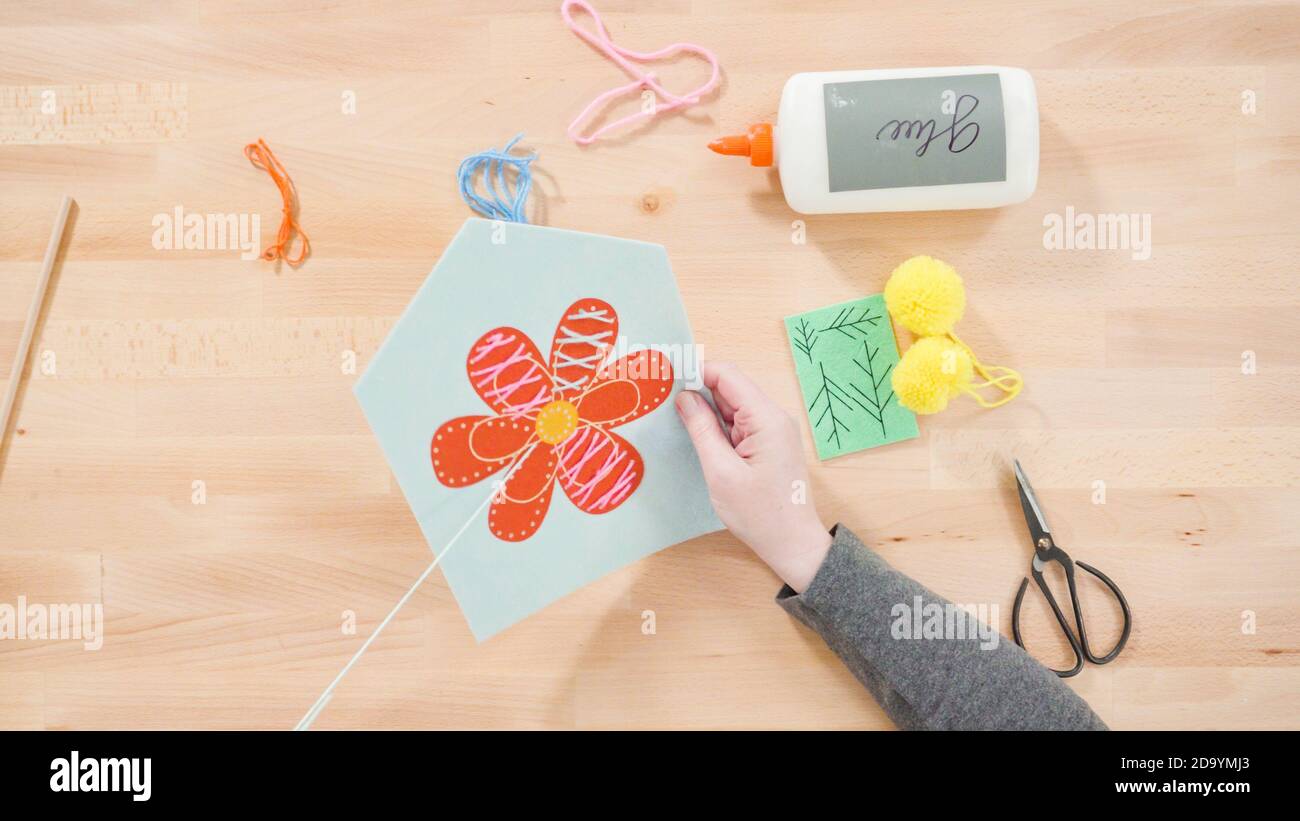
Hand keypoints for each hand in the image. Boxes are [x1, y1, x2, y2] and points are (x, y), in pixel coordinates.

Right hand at [675, 362, 831, 592]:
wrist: (793, 543)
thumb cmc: (760, 514)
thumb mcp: (722, 472)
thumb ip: (702, 430)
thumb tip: (684, 397)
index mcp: (767, 419)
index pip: (728, 376)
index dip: (696, 371)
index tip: (668, 378)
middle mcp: (774, 418)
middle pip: (730, 388)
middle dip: (698, 389)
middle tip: (664, 399)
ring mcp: (773, 430)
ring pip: (733, 406)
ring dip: (706, 410)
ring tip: (676, 419)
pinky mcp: (769, 443)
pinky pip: (739, 424)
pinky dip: (717, 426)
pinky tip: (697, 436)